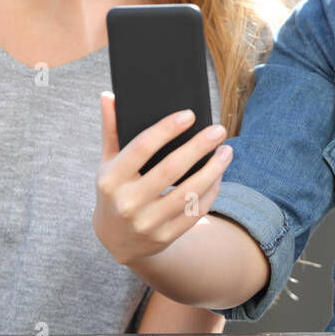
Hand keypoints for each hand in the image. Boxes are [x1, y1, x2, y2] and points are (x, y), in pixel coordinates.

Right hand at [94, 91, 232, 266]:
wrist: (116, 240)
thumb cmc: (115, 190)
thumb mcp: (107, 163)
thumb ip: (111, 130)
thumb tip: (109, 95)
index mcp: (110, 179)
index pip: (142, 148)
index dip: (167, 129)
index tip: (190, 115)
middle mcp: (127, 203)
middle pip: (171, 169)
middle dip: (198, 147)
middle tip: (218, 130)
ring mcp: (147, 223)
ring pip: (189, 192)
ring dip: (213, 170)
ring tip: (227, 151)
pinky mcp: (165, 236)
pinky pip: (195, 211)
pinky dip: (211, 191)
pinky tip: (219, 174)